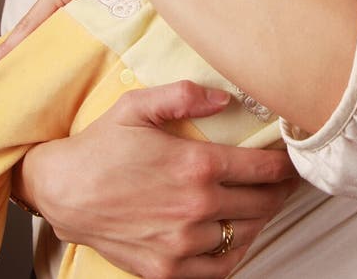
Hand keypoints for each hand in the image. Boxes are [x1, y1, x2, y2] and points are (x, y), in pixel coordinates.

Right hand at [19, 80, 297, 277]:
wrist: (62, 191)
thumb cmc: (101, 146)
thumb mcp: (138, 105)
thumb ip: (184, 95)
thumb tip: (224, 98)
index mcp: (195, 165)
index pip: (262, 169)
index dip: (286, 165)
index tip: (294, 159)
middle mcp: (194, 208)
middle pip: (262, 204)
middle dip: (280, 190)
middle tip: (285, 180)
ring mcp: (181, 244)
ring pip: (244, 235)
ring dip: (260, 219)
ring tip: (264, 203)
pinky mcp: (166, 269)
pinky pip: (218, 269)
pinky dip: (236, 253)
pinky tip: (236, 235)